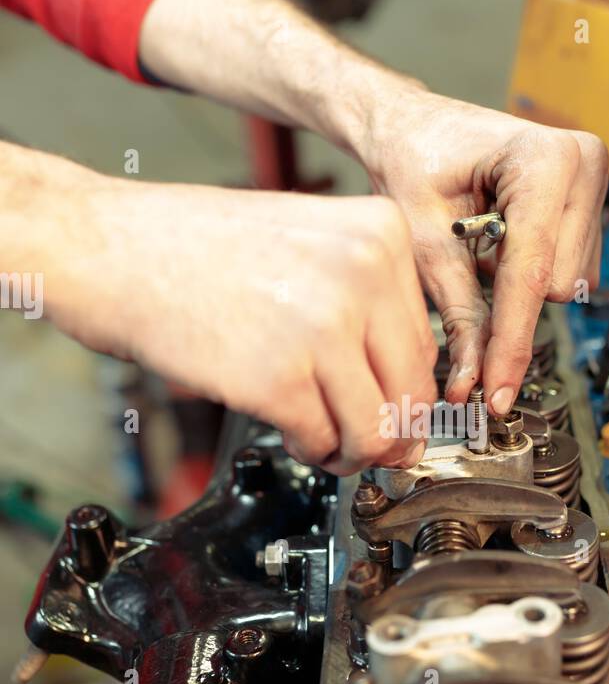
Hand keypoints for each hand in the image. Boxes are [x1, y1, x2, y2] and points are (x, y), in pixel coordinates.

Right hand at [62, 181, 437, 474]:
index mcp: (381, 232)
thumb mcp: (309, 246)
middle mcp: (363, 272)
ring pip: (378, 429)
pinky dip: (310, 451)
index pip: (427, 343)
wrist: (106, 244)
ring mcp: (323, 325)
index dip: (405, 392)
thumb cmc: (194, 247)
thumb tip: (408, 399)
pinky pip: (323, 441)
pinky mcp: (278, 377)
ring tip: (321, 441)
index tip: (386, 409)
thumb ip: (366, 310)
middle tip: (358, 442)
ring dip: (351, 451)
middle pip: (413, 391)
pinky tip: (287, 431)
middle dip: (387, 432)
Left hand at [365, 87, 607, 410]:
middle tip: (464, 260)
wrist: (415, 126)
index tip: (497, 393)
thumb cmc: (412, 162)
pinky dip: (530, 270)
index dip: (511, 342)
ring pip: (567, 284)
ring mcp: (595, 180)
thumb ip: (458, 313)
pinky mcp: (592, 201)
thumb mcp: (424, 241)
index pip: (531, 274)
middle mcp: (583, 163)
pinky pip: (568, 270)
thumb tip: (473, 382)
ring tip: (482, 238)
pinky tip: (503, 238)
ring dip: (519, 282)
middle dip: (509, 299)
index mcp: (543, 157)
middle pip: (556, 286)